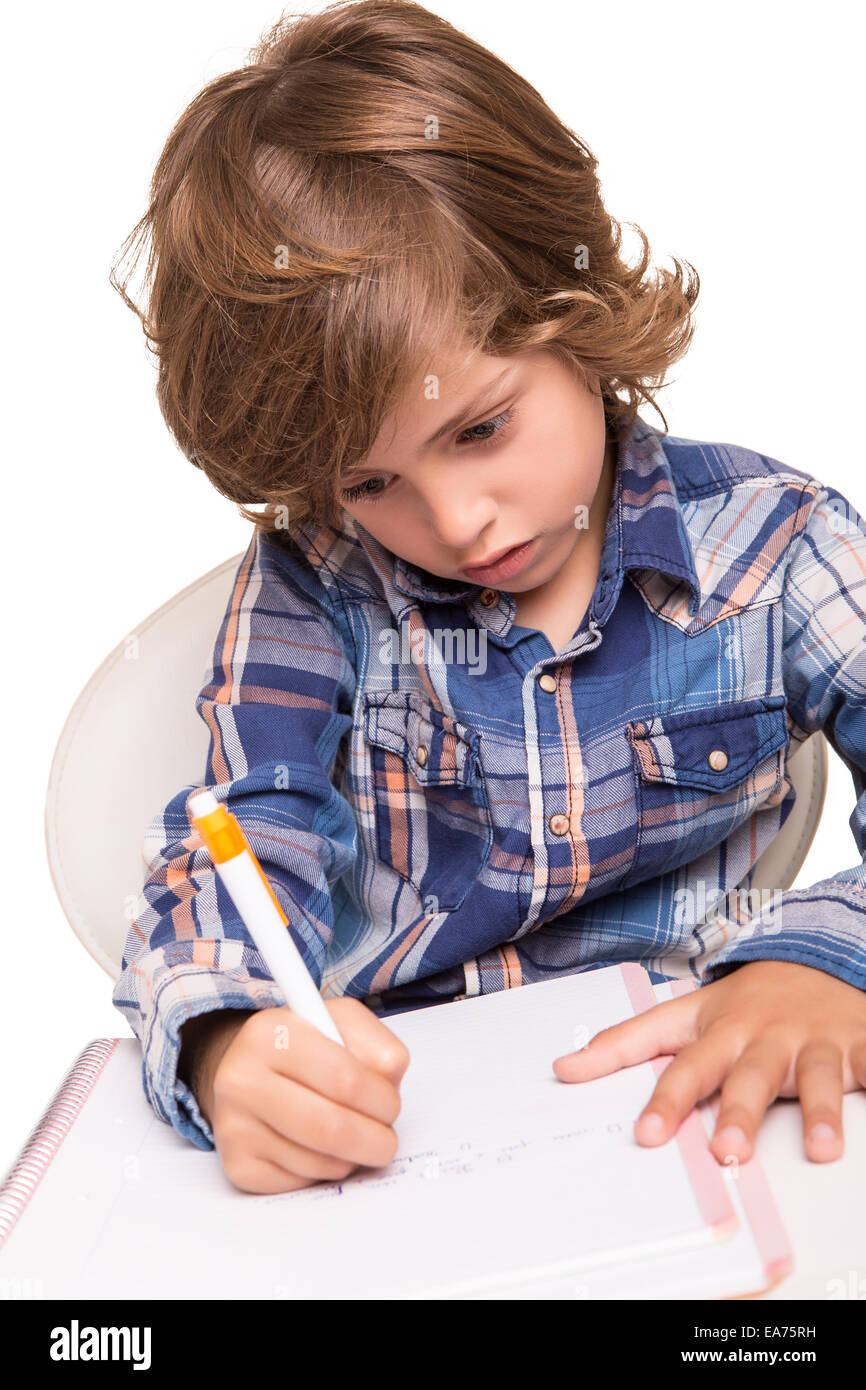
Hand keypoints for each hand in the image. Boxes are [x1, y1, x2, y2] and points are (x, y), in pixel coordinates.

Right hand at [190, 998, 409, 1193]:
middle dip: (374, 1140)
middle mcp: (242, 1079)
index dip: (381, 1099)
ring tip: (350, 1135)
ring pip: (320, 1162)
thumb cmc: (303, 1049)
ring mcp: (234, 1127)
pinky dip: (325, 1171)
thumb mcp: (341, 1023)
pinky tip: (319, 1147)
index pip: (344, 1078)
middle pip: (330, 1128)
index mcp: (270, 1033)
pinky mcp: (239, 1166)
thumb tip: (388, 1083)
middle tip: (386, 1140)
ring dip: (351, 1157)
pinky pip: (302, 1183)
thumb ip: (376, 1044)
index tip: (391, 1104)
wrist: (248, 1073)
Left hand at [551, 960, 865, 1163]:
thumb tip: (563, 1069)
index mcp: (718, 1030)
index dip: (663, 1099)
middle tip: (726, 1150)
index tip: (645, 1134)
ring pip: (816, 1078)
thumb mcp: (685, 1014)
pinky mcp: (856, 1048)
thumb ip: (625, 1044)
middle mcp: (763, 1036)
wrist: (820, 960)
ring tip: (817, 1148)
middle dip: (738, 1112)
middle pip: (749, 1076)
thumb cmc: (748, 1002)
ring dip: (817, 1112)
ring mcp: (812, 1043)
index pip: (683, 1065)